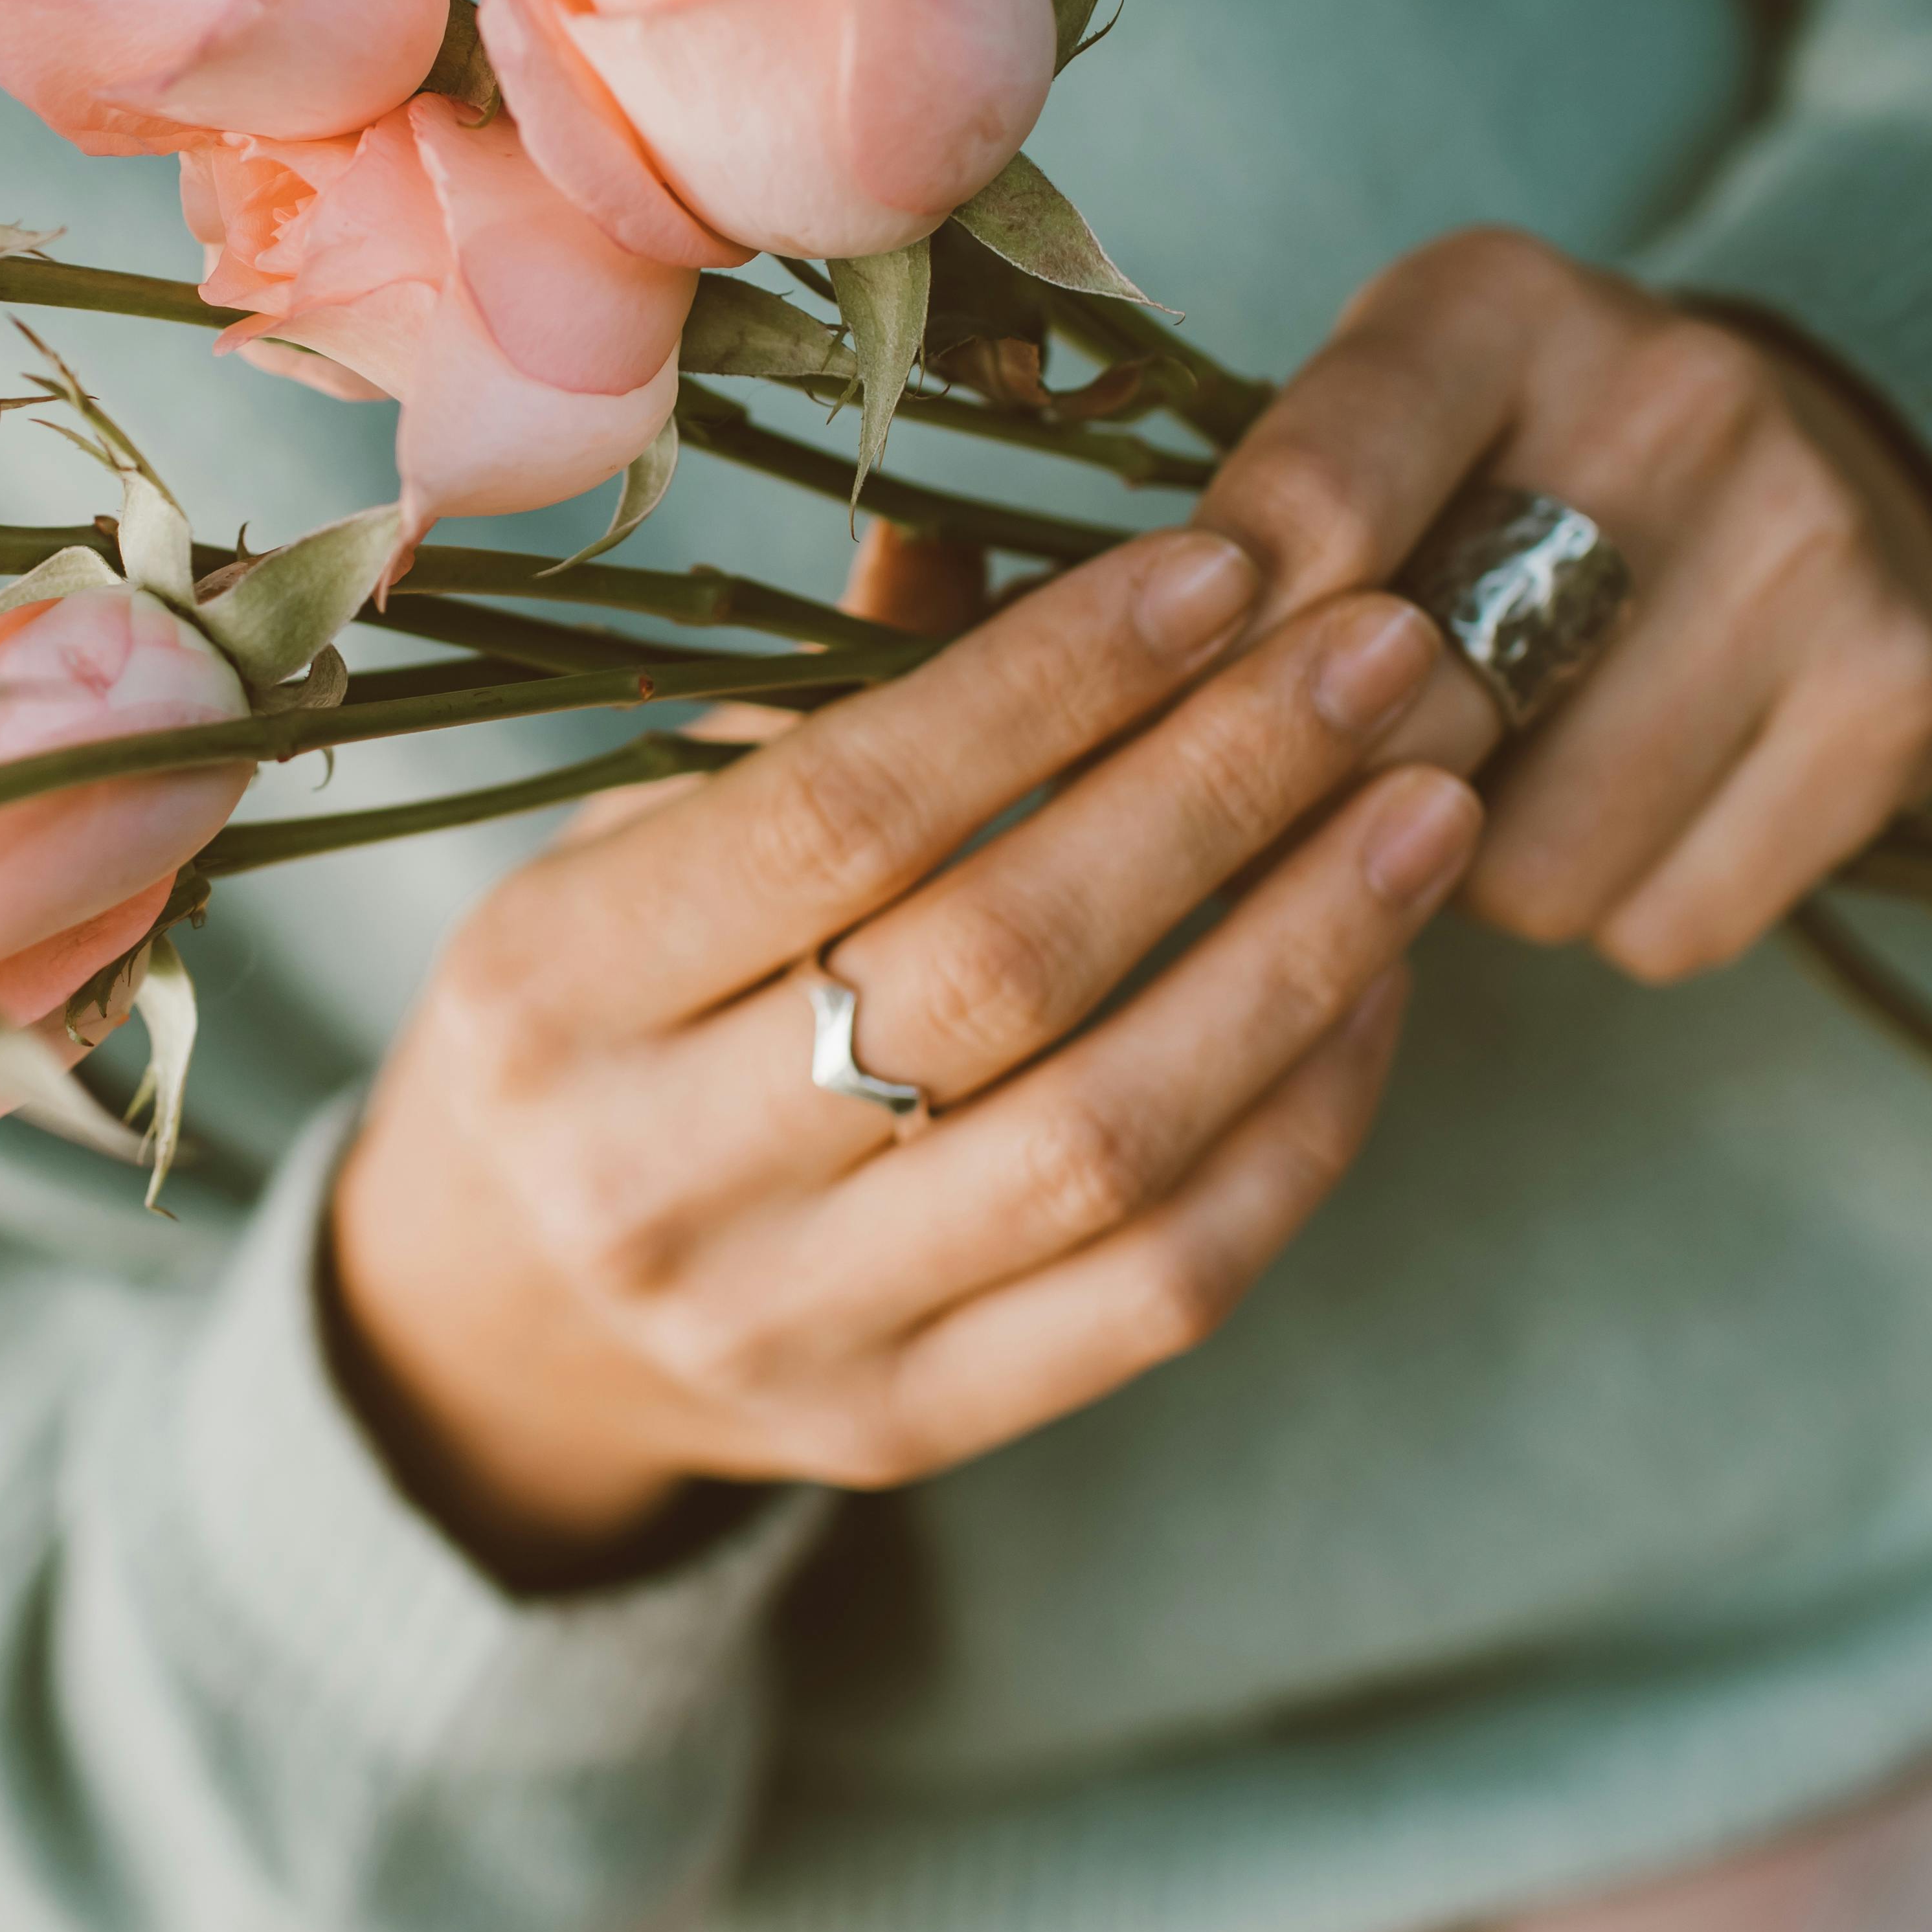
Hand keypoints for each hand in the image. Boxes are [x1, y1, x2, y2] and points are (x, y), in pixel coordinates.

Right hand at [328, 530, 1482, 1583]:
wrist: (501, 1321)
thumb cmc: (600, 1009)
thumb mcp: (635, 831)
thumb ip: (820, 688)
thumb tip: (1001, 504)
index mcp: (545, 987)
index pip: (839, 812)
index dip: (1050, 683)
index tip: (1226, 564)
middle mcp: (643, 1175)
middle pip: (996, 967)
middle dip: (1220, 787)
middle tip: (1384, 648)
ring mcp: (780, 1327)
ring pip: (1107, 1139)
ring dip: (1299, 956)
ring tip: (1430, 807)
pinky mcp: (904, 1428)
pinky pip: (1160, 1286)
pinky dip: (1297, 1128)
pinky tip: (1378, 989)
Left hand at [1197, 229, 1931, 983]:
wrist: (1828, 452)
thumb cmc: (1523, 463)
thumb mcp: (1376, 426)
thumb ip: (1250, 543)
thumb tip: (1103, 733)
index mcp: (1497, 306)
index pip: (1304, 511)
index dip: (1214, 661)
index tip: (1177, 723)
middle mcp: (1679, 400)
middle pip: (1412, 718)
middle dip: (1335, 789)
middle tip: (1331, 783)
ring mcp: (1811, 547)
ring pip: (1527, 864)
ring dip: (1474, 868)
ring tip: (1510, 766)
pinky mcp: (1900, 693)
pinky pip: (1661, 921)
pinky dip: (1612, 905)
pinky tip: (1626, 802)